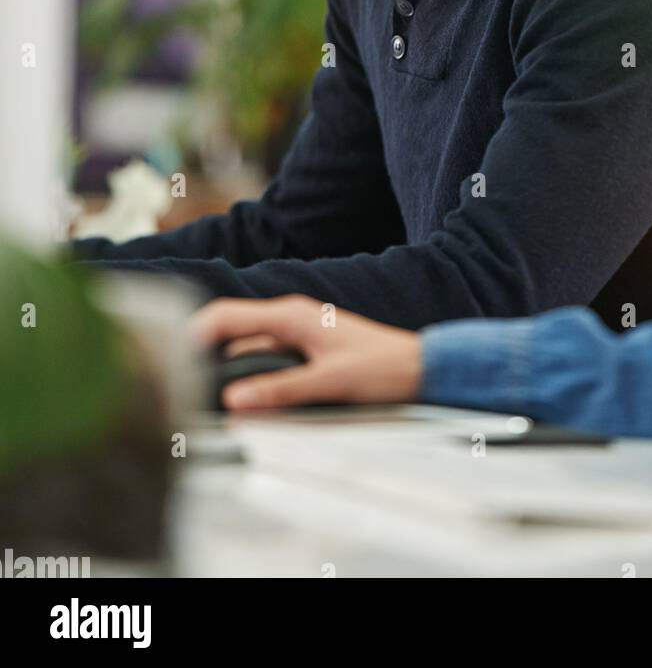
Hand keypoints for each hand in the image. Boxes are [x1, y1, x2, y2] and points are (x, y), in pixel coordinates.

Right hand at [190, 295, 422, 410]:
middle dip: (204, 357)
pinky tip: (244, 397)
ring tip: (205, 398)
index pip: (225, 316)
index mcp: (290, 316)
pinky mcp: (303, 349)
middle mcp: (289, 318)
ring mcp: (296, 332)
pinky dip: (248, 374)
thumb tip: (236, 402)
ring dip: (228, 369)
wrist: (419, 367)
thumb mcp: (330, 382)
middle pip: (229, 334)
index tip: (165, 357)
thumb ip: (282, 391)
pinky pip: (263, 358)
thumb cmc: (382, 367)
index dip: (190, 334)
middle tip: (179, 387)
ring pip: (245, 349)